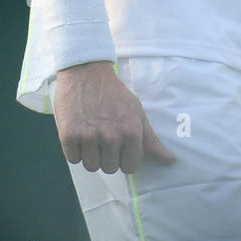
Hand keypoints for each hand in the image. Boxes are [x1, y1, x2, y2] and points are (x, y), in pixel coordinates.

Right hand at [53, 61, 175, 173]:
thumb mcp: (137, 113)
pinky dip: (75, 149)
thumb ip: (151, 140)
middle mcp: (111, 136)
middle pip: (109, 168)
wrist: (86, 72)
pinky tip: (79, 132)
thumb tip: (171, 161)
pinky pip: (73, 159)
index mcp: (131, 132)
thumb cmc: (114, 94)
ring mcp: (89, 136)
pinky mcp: (69, 135)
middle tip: (104, 136)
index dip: (124, 158)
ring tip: (92, 134)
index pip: (130, 167)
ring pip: (91, 166)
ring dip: (90, 154)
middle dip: (107, 156)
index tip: (121, 146)